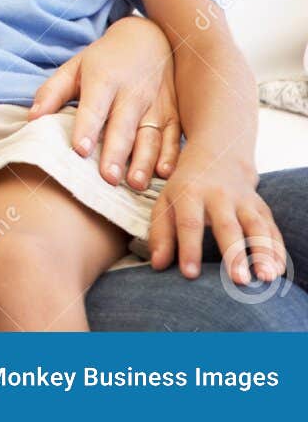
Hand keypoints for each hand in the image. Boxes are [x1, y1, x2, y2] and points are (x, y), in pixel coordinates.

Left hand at [30, 15, 181, 188]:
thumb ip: (53, 91)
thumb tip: (32, 118)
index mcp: (104, 79)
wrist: (150, 39)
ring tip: (134, 183)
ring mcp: (156, 104)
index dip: (87, 128)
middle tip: (107, 178)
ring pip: (151, 136)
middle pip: (123, 126)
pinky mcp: (173, 113)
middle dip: (116, 153)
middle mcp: (132, 93)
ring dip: (144, 161)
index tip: (79, 150)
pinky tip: (164, 173)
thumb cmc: (105, 59)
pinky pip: (174, 136)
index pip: (94, 107)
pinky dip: (172, 155)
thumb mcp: (75, 66)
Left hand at [149, 145, 284, 283]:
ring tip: (266, 277)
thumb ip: (160, 233)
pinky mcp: (261, 207)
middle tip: (238, 280)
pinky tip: (277, 270)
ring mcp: (244, 201)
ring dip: (263, 252)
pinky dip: (276, 249)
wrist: (217, 154)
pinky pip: (272, 229)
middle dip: (233, 254)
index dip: (189, 249)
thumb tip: (157, 265)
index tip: (190, 275)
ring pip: (256, 227)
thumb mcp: (165, 202)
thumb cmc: (185, 187)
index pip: (189, 224)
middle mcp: (219, 196)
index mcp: (190, 193)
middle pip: (227, 226)